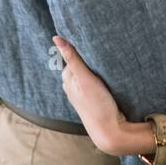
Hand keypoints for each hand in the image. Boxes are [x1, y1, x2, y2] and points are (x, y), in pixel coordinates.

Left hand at [52, 37, 129, 155]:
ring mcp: (81, 93)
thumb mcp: (85, 78)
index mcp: (67, 79)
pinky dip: (95, 74)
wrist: (109, 131)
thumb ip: (72, 58)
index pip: (69, 55)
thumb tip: (56, 38)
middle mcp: (71, 86)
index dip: (77, 45)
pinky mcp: (91, 98)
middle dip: (83, 54)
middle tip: (97, 42)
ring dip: (90, 64)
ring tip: (101, 54)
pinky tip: (103, 73)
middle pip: (76, 63)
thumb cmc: (97, 104)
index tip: (87, 33)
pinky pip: (90, 81)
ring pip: (83, 72)